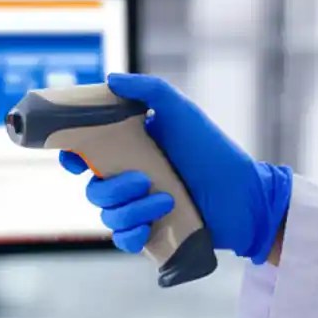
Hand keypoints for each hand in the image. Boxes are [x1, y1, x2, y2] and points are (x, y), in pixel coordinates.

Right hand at [61, 73, 291, 263]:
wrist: (245, 196)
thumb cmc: (214, 153)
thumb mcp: (182, 113)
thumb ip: (149, 90)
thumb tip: (111, 78)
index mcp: (130, 152)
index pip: (85, 156)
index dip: (72, 158)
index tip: (75, 161)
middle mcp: (129, 180)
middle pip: (93, 189)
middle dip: (112, 187)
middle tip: (143, 181)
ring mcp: (138, 209)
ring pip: (107, 215)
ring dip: (131, 210)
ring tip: (167, 201)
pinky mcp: (150, 234)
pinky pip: (122, 239)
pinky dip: (131, 233)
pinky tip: (150, 226)